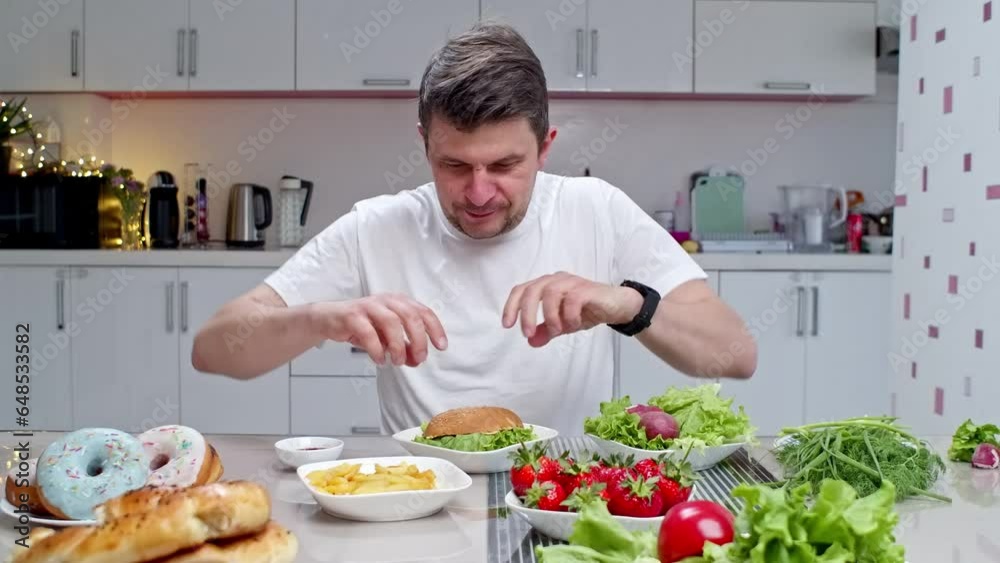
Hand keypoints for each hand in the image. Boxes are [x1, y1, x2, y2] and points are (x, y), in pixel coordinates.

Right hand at [309, 294, 447, 365]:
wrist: (330, 320)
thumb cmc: (363, 326)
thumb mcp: (387, 339)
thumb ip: (404, 348)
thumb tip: (418, 360)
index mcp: (399, 302)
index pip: (424, 312)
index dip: (435, 329)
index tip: (441, 346)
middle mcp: (386, 301)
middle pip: (410, 315)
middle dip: (418, 339)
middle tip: (420, 358)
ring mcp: (369, 306)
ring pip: (391, 322)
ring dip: (398, 345)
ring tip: (397, 361)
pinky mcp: (352, 315)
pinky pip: (368, 332)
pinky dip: (376, 348)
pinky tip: (379, 359)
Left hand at [502, 272, 643, 346]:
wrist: (617, 306)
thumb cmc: (587, 311)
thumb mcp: (563, 324)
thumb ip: (546, 331)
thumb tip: (531, 342)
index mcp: (547, 285)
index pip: (522, 290)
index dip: (511, 306)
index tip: (507, 325)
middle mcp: (557, 280)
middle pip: (532, 290)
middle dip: (526, 313)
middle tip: (527, 334)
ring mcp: (572, 283)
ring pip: (550, 293)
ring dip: (549, 316)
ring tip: (557, 330)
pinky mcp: (588, 289)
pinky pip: (572, 299)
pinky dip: (569, 315)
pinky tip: (574, 325)